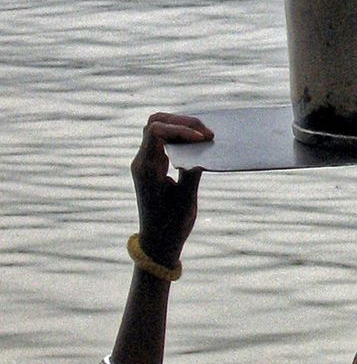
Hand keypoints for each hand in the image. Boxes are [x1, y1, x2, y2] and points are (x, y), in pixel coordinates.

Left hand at [132, 113, 212, 268]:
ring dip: (181, 126)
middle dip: (182, 122)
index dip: (181, 129)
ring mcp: (146, 162)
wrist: (157, 242)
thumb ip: (192, 171)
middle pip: (155, 122)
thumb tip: (202, 150)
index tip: (203, 139)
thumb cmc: (171, 225)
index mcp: (146, 169)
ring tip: (204, 134)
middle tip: (207, 132)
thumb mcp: (186, 199)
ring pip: (158, 128)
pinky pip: (163, 140)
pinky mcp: (153, 165)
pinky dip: (180, 136)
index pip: (157, 132)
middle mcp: (142, 161)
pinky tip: (197, 142)